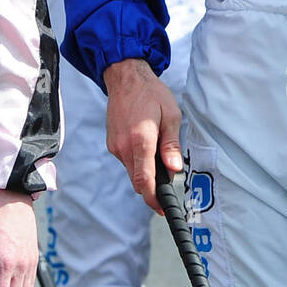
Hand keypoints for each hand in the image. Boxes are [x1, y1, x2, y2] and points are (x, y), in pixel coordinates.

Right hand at [103, 57, 181, 213]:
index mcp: (141, 140)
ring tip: (158, 154)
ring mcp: (115, 146)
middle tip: (169, 182)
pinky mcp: (112, 144)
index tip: (163, 208)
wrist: (125, 78)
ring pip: (132, 172)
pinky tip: (146, 147)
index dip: (154, 198)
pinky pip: (126, 161)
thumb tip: (174, 169)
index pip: (145, 179)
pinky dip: (138, 162)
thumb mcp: (171, 116)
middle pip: (138, 181)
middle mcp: (124, 146)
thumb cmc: (151, 94)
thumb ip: (171, 145)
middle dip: (153, 187)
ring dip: (145, 173)